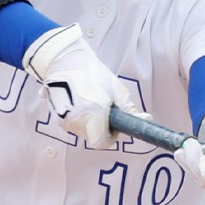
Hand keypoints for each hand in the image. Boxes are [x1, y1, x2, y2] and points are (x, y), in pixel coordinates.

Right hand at [23, 24, 136, 148]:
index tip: (113, 125)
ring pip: (82, 131)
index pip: (103, 142)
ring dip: (88, 122)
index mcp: (94, 113)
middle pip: (93, 136)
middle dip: (100, 127)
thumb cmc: (94, 74)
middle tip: (103, 109)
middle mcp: (78, 120)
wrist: (64, 61)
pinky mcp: (57, 117)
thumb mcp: (117, 90)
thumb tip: (147, 120)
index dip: (110, 136)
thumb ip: (130, 110)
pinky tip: (79, 101)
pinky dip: (78, 117)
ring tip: (90, 102)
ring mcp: (65, 120)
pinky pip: (72, 124)